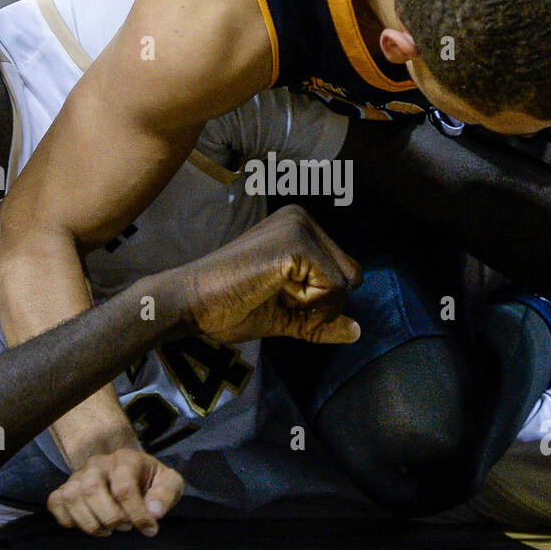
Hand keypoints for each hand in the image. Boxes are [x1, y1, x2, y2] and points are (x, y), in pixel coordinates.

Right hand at [47, 447, 183, 536]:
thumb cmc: (150, 480)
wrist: (130, 471)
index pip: (124, 487)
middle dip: (110, 517)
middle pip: (91, 490)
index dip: (136, 514)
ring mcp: (77, 475)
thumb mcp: (169, 482)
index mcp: (125, 459)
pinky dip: (69, 520)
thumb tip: (153, 512)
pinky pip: (55, 504)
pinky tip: (88, 523)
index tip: (150, 529)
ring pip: (70, 498)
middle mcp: (97, 463)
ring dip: (90, 523)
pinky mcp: (64, 488)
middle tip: (125, 527)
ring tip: (108, 529)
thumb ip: (166, 494)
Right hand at [173, 204, 361, 345]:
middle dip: (323, 304)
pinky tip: (275, 291)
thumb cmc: (231, 307)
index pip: (346, 273)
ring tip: (274, 293)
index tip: (280, 298)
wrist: (192, 303)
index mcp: (300, 227)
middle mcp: (302, 218)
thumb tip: (358, 331)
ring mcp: (299, 227)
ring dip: (314, 305)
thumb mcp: (287, 314)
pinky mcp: (296, 244)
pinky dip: (309, 303)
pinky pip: (333, 286)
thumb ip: (322, 321)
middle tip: (279, 298)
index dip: (322, 303)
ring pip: (346, 282)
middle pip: (353, 276)